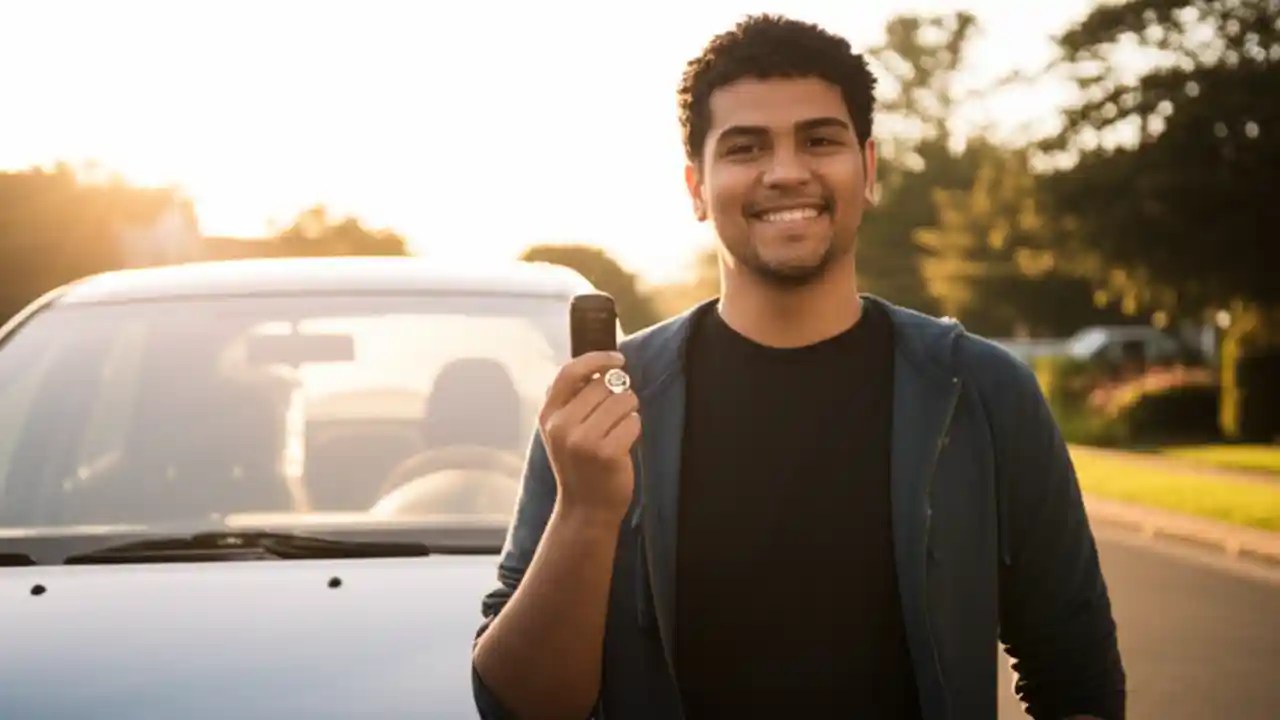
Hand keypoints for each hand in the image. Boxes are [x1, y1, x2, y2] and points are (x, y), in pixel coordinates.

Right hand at [538, 351, 640, 523]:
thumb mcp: (561, 431)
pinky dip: (634, 429)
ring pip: (623, 400)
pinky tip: (623, 445)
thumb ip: (573, 400)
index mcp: (548, 415)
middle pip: (605, 385)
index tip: (618, 359)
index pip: (570, 372)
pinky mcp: (607, 452)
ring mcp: (584, 440)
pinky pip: (633, 421)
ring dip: (628, 411)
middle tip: (614, 417)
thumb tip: (602, 368)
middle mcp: (562, 425)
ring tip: (618, 430)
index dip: (597, 359)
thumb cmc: (579, 465)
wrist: (585, 508)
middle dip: (618, 394)